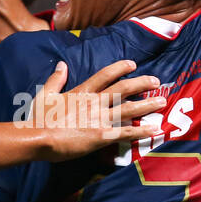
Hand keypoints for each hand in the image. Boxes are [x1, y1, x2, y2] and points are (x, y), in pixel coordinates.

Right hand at [31, 60, 165, 159]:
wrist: (38, 137)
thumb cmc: (38, 118)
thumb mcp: (45, 94)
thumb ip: (56, 79)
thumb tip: (62, 64)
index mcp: (81, 91)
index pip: (105, 75)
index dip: (120, 68)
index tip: (133, 64)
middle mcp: (94, 102)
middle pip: (123, 89)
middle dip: (141, 83)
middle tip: (156, 81)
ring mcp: (99, 118)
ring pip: (129, 108)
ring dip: (147, 104)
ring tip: (161, 101)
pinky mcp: (101, 135)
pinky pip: (126, 132)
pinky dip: (141, 131)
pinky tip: (154, 129)